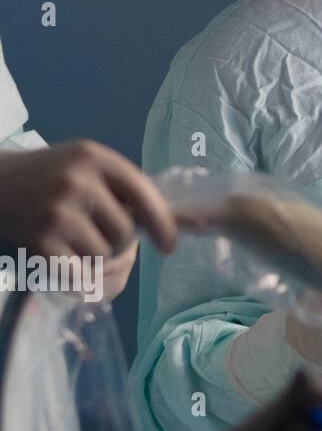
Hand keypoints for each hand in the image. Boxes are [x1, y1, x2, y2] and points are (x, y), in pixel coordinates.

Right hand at [0, 140, 177, 261]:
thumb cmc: (49, 176)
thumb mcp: (85, 165)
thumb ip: (122, 186)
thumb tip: (171, 221)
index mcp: (95, 158)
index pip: (144, 194)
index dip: (163, 224)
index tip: (169, 246)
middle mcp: (77, 182)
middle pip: (126, 231)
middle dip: (118, 240)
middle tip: (96, 232)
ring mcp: (58, 213)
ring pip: (104, 254)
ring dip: (94, 255)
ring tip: (72, 238)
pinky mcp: (41, 242)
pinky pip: (79, 272)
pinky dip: (75, 272)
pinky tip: (61, 256)